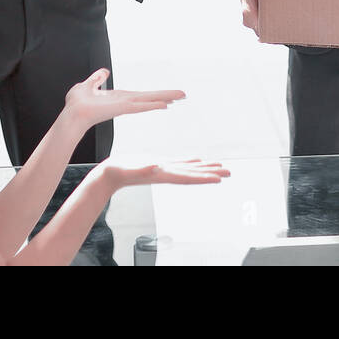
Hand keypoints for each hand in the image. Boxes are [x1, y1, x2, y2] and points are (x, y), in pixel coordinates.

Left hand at [62, 69, 183, 130]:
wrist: (72, 114)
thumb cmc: (77, 103)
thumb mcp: (88, 85)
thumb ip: (97, 79)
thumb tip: (104, 71)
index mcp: (119, 98)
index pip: (142, 96)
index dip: (156, 95)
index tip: (168, 96)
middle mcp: (125, 102)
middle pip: (150, 98)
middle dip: (167, 96)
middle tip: (183, 94)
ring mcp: (125, 106)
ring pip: (149, 101)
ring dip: (165, 98)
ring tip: (181, 96)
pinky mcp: (122, 108)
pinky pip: (140, 107)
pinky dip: (152, 105)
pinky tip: (165, 104)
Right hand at [97, 158, 229, 189]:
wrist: (108, 174)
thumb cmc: (116, 172)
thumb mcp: (128, 169)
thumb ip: (141, 169)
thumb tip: (155, 166)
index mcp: (162, 175)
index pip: (187, 178)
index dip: (203, 178)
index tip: (219, 179)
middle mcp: (166, 173)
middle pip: (193, 174)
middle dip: (211, 173)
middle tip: (229, 172)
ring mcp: (164, 169)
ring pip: (190, 168)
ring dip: (205, 167)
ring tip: (221, 166)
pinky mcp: (160, 163)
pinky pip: (180, 162)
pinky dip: (192, 161)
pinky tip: (199, 159)